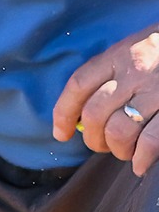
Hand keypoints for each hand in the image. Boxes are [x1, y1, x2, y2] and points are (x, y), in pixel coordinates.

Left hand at [51, 25, 158, 174]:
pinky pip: (151, 139)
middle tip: (102, 144)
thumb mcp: (137, 47)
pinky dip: (142, 157)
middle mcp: (134, 71)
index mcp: (119, 55)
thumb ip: (113, 73)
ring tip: (125, 151)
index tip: (61, 134)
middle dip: (93, 138)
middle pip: (94, 114)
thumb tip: (86, 114)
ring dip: (118, 149)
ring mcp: (155, 90)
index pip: (78, 86)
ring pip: (119, 131)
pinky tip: (140, 164)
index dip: (64, 114)